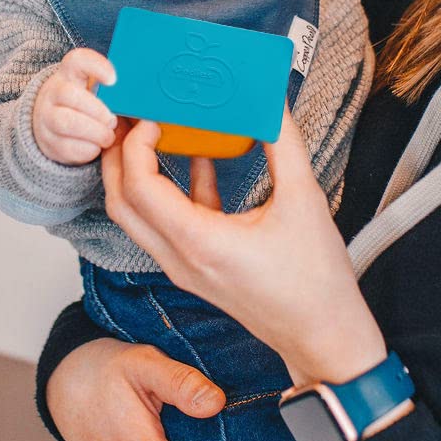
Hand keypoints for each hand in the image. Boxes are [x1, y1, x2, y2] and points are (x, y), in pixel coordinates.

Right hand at [32, 48, 117, 164]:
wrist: (55, 124)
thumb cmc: (86, 103)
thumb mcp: (97, 89)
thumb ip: (115, 90)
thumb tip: (143, 97)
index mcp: (70, 73)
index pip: (78, 60)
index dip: (96, 67)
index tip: (114, 80)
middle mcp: (54, 92)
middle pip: (69, 94)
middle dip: (96, 110)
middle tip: (112, 120)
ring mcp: (47, 117)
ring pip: (66, 123)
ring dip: (94, 132)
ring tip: (107, 136)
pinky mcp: (49, 141)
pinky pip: (67, 147)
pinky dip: (87, 149)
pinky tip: (96, 146)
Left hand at [102, 110, 388, 387]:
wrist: (324, 337)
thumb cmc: (316, 283)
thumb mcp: (304, 200)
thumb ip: (283, 144)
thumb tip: (269, 103)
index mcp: (199, 242)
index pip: (139, 187)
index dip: (135, 145)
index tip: (152, 116)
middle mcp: (181, 258)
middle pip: (121, 203)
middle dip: (116, 156)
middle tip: (129, 117)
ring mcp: (185, 267)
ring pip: (138, 216)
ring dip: (136, 173)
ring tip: (152, 131)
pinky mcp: (197, 268)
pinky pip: (168, 224)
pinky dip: (172, 190)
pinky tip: (198, 159)